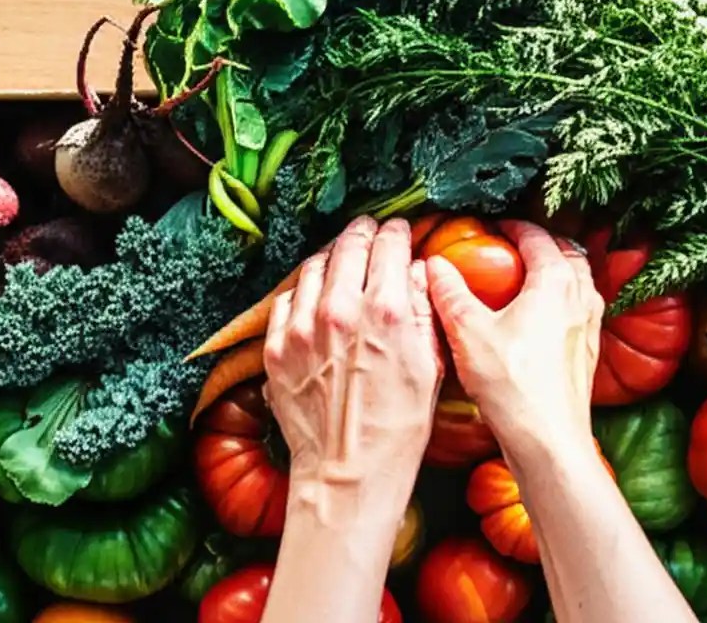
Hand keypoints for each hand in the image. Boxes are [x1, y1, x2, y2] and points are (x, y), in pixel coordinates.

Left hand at [263, 217, 441, 511]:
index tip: (398, 232)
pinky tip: (315, 300)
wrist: (348, 473)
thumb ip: (423, 309)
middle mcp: (341, 309)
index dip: (396, 233)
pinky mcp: (276, 347)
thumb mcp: (430, 365)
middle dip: (363, 234)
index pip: (388, 245)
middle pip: (349, 246)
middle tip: (370, 232)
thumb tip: (418, 271)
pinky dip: (304, 292)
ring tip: (342, 261)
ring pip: (315, 266)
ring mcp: (302, 327)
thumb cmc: (399, 427)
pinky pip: (287, 300)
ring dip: (332, 258)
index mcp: (387, 310)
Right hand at [426, 220, 602, 454]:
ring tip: (530, 277)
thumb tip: (434, 265)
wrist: (547, 440)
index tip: (496, 225)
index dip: (514, 226)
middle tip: (515, 245)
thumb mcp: (468, 333)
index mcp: (555, 282)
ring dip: (559, 271)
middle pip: (568, 254)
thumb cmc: (512, 385)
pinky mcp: (588, 355)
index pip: (537, 237)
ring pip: (580, 283)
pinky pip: (581, 312)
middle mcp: (580, 298)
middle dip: (543, 244)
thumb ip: (450, 294)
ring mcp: (589, 328)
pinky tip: (542, 320)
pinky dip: (564, 302)